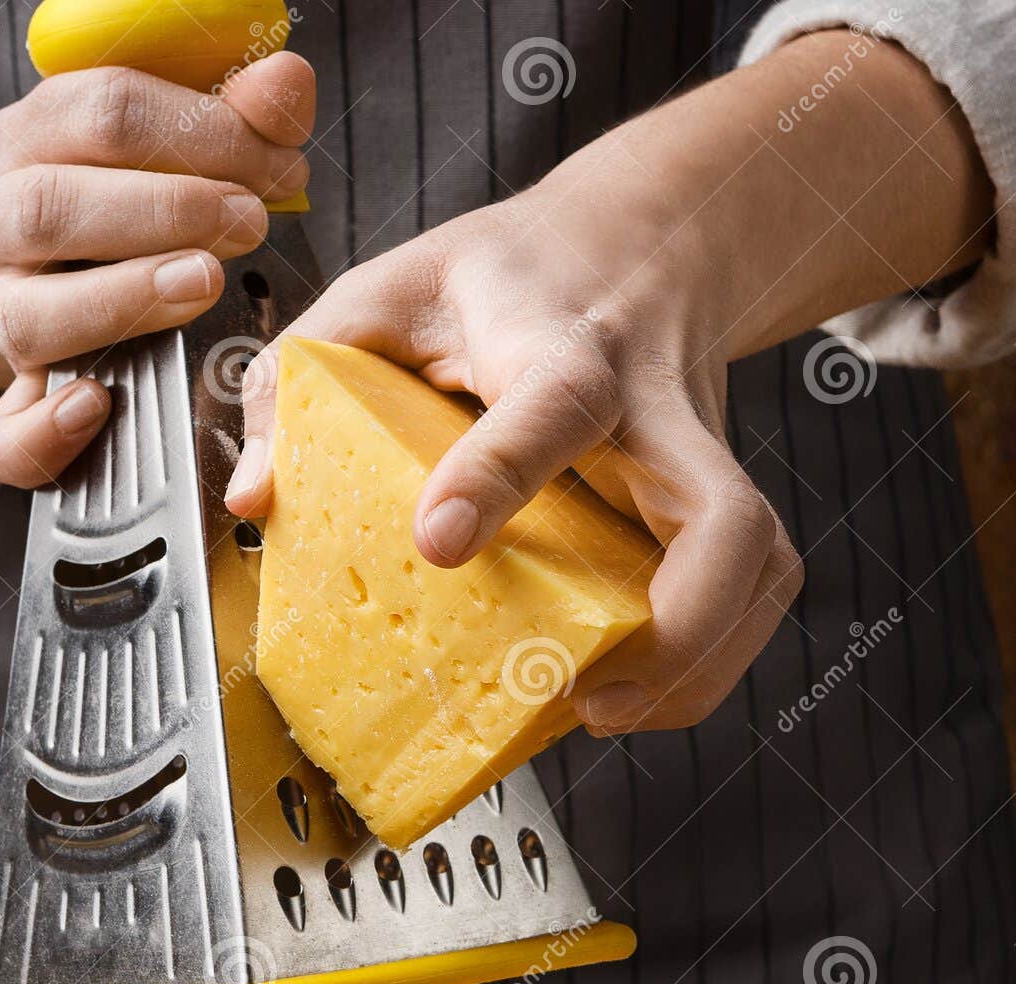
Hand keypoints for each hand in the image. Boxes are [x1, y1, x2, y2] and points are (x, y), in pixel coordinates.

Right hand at [0, 52, 311, 487]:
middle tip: (251, 222)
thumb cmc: (142, 194)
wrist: (60, 266)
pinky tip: (101, 404)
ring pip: (28, 315)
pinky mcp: (17, 397)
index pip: (104, 112)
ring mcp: (2, 312)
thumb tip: (287, 84)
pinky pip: (4, 435)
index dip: (203, 134)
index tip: (279, 166)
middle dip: (166, 210)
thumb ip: (241, 112)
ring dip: (125, 299)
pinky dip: (46, 431)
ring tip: (206, 282)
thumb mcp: (186, 139)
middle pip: (52, 206)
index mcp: (35, 136)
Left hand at [231, 32, 988, 733]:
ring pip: (758, 566)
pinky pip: (752, 588)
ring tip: (604, 708)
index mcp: (556, 344)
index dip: (500, 473)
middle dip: (678, 625)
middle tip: (588, 695)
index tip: (439, 540)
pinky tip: (634, 686)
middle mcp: (649, 407)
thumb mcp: (382, 294)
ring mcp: (697, 457)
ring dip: (698, 664)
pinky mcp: (716, 500)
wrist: (632, 242)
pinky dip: (707, 660)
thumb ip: (302, 379)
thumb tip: (256, 496)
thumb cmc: (499, 280)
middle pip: (720, 516)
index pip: (551, 404)